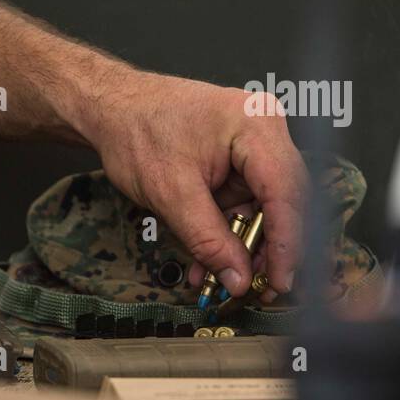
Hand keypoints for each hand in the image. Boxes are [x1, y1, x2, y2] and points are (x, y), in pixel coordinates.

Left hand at [81, 72, 306, 301]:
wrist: (111, 109)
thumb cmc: (136, 131)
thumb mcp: (170, 193)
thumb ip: (208, 239)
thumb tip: (238, 279)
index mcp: (256, 126)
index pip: (287, 193)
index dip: (288, 243)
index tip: (280, 281)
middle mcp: (265, 132)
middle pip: (282, 202)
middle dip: (267, 251)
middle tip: (257, 290)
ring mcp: (254, 147)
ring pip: (263, 209)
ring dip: (242, 250)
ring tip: (222, 283)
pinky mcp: (238, 163)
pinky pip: (242, 205)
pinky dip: (226, 235)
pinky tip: (207, 265)